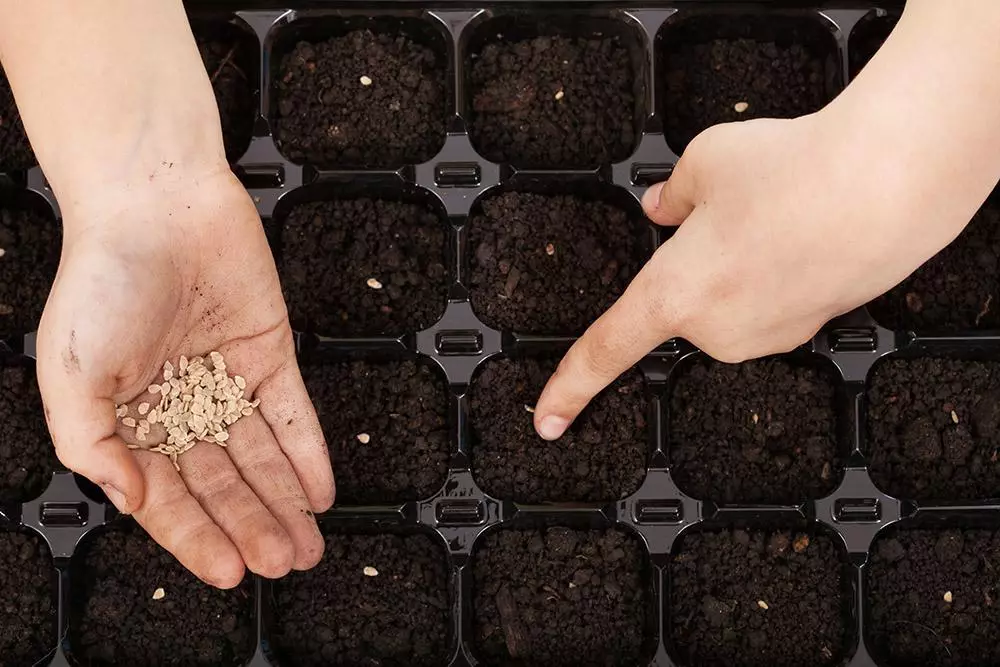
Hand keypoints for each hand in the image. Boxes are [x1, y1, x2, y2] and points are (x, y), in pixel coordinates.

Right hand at [36, 167, 333, 587]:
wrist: (156, 203)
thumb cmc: (103, 278)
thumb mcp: (71, 372)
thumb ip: (90, 443)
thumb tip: (129, 499)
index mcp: (128, 418)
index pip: (168, 494)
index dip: (197, 536)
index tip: (228, 572)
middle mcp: (179, 405)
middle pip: (222, 482)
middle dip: (251, 526)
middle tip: (281, 563)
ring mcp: (227, 379)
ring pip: (261, 455)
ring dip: (283, 501)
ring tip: (307, 544)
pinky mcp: (268, 352)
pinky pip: (292, 412)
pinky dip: (307, 452)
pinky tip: (319, 490)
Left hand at [533, 112, 977, 439]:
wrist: (886, 189)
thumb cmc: (790, 174)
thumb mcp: (706, 162)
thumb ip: (675, 194)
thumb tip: (661, 208)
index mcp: (672, 294)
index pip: (605, 350)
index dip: (571, 386)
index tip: (547, 420)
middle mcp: (716, 330)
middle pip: (683, 299)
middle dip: (698, 258)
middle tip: (736, 208)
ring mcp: (765, 337)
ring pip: (730, 299)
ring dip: (742, 262)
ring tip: (780, 213)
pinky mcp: (808, 331)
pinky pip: (771, 302)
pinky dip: (777, 270)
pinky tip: (804, 233)